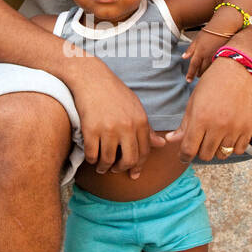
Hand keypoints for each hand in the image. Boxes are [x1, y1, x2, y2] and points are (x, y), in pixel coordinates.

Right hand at [68, 58, 166, 178]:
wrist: (91, 78)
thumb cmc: (114, 92)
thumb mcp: (135, 106)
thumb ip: (147, 128)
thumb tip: (161, 145)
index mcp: (140, 121)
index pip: (144, 151)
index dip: (139, 165)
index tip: (133, 173)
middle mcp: (126, 126)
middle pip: (129, 160)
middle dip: (122, 169)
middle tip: (116, 169)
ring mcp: (108, 129)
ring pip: (108, 160)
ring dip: (104, 167)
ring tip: (101, 167)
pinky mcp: (90, 130)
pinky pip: (92, 154)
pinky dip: (91, 160)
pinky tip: (92, 158)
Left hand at [166, 56, 251, 163]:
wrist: (237, 70)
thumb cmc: (212, 84)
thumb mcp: (193, 102)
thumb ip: (184, 124)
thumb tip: (171, 140)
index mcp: (200, 118)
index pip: (189, 150)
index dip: (184, 156)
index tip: (184, 156)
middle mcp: (218, 126)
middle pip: (205, 155)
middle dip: (200, 151)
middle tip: (201, 141)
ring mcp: (235, 128)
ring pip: (222, 154)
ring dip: (216, 149)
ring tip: (215, 137)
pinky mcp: (248, 128)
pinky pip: (238, 150)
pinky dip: (232, 147)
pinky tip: (228, 137)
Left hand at [181, 27, 229, 81]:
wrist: (223, 27)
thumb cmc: (209, 31)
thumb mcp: (197, 39)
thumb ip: (190, 49)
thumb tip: (184, 57)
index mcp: (200, 51)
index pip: (193, 66)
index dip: (190, 74)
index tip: (188, 80)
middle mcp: (207, 56)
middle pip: (201, 70)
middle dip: (198, 74)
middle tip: (196, 76)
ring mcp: (215, 57)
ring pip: (209, 69)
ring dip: (205, 72)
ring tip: (203, 73)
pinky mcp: (222, 57)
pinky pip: (216, 66)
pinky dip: (212, 68)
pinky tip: (212, 68)